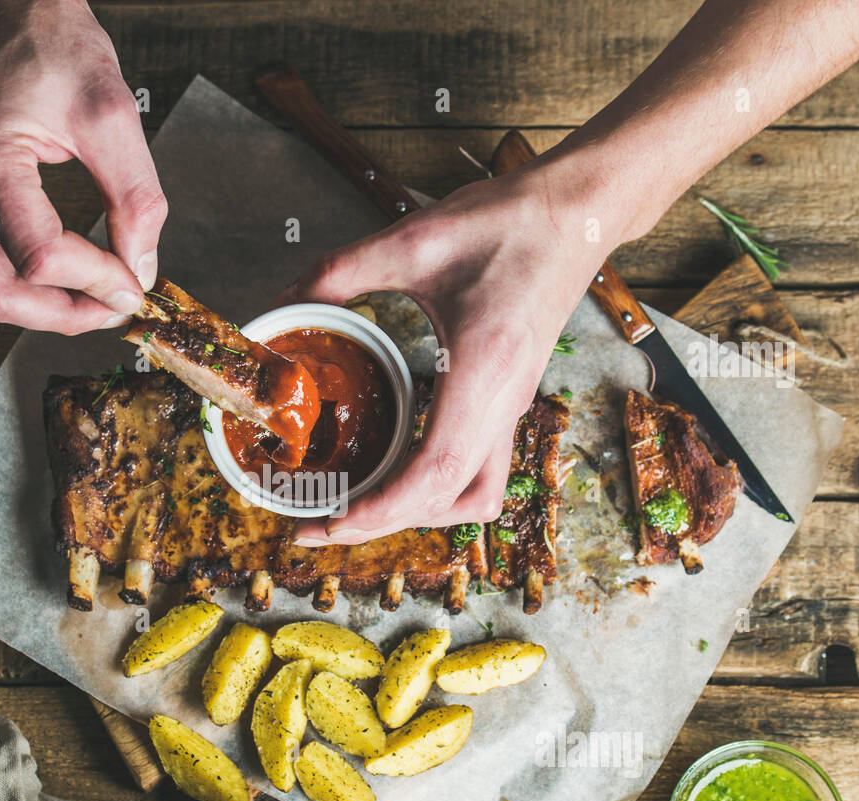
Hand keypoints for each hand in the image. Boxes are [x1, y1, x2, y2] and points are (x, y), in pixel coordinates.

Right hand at [0, 0, 164, 333]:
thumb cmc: (49, 40)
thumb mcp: (111, 114)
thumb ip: (135, 199)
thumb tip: (140, 270)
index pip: (38, 256)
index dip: (93, 283)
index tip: (133, 286)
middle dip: (62, 315)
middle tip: (112, 309)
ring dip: (42, 306)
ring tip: (93, 296)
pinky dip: (24, 279)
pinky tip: (64, 272)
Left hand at [288, 160, 604, 545]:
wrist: (575, 216)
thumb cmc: (507, 225)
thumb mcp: (412, 240)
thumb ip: (341, 271)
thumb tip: (283, 300)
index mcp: (482, 370)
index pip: (437, 470)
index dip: (384, 508)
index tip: (333, 520)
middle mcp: (504, 403)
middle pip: (450, 500)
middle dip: (382, 524)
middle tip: (318, 525)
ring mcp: (512, 409)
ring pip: (474, 498)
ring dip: (418, 515)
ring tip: (358, 508)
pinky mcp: (511, 405)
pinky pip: (480, 473)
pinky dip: (438, 493)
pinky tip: (396, 476)